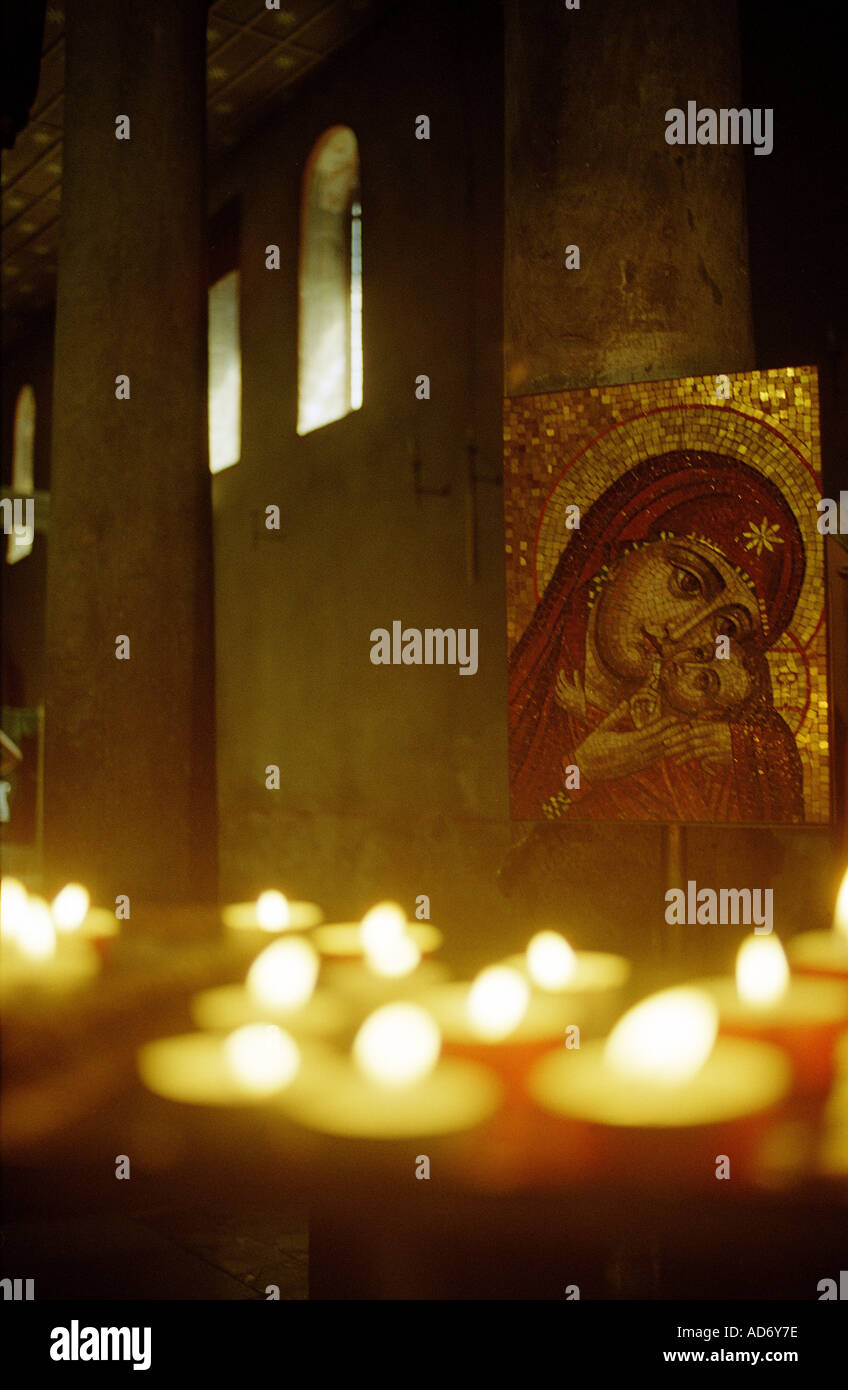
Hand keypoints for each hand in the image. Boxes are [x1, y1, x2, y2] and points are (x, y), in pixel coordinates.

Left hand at [554, 668, 585, 718]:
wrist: (584, 712)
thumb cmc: (583, 700)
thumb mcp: (581, 689)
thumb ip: (577, 680)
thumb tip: (575, 670)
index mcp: (569, 689)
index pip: (563, 679)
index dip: (561, 674)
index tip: (562, 670)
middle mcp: (565, 694)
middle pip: (559, 684)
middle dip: (558, 679)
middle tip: (559, 675)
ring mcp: (563, 700)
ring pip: (557, 691)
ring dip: (556, 686)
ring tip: (557, 683)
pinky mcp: (563, 705)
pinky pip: (557, 699)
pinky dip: (556, 695)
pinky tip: (556, 694)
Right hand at [573, 702, 703, 782]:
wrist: (586, 771)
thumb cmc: (591, 747)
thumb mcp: (602, 729)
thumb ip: (616, 716)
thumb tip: (626, 702)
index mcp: (627, 741)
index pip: (650, 732)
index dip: (663, 724)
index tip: (673, 717)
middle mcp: (635, 753)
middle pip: (659, 742)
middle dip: (673, 733)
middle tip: (685, 725)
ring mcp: (636, 762)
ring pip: (659, 752)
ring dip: (671, 743)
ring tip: (682, 736)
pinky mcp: (636, 768)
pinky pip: (653, 760)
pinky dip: (662, 754)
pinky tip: (669, 749)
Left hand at [666, 721, 732, 772]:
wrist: (752, 744)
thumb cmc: (734, 735)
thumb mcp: (720, 727)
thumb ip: (705, 725)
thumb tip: (691, 723)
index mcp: (712, 727)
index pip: (691, 730)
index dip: (678, 734)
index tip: (666, 737)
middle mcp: (713, 736)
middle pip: (690, 740)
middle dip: (676, 744)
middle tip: (664, 747)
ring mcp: (716, 746)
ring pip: (695, 751)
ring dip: (684, 756)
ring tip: (675, 762)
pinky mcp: (720, 756)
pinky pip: (706, 761)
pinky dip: (703, 766)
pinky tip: (700, 770)